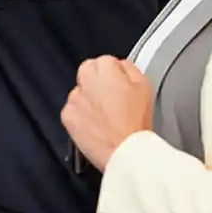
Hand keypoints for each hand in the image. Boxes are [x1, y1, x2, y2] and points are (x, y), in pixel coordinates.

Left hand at [61, 55, 152, 171]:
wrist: (124, 150)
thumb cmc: (135, 122)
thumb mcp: (144, 85)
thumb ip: (129, 68)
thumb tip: (121, 66)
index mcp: (104, 68)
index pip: (105, 61)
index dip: (115, 75)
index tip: (120, 86)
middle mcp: (85, 80)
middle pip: (89, 73)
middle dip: (98, 83)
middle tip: (112, 100)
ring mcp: (74, 98)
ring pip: (80, 93)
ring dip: (89, 100)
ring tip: (106, 116)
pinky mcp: (67, 116)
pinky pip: (73, 111)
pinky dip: (81, 117)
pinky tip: (96, 125)